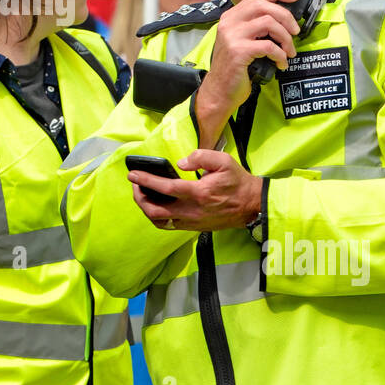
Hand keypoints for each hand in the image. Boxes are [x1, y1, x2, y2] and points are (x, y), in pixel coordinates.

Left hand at [128, 149, 262, 232]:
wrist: (251, 205)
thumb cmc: (237, 182)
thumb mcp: (223, 161)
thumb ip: (200, 157)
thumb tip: (181, 163)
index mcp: (199, 193)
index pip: (166, 188)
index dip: (147, 181)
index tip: (133, 174)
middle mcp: (193, 211)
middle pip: (156, 210)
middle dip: (140, 197)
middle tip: (134, 184)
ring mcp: (192, 222)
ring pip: (160, 221)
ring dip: (146, 209)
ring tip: (141, 194)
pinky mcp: (194, 227)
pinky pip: (169, 225)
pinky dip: (157, 216)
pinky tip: (155, 204)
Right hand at [195, 0, 299, 147]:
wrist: (219, 91)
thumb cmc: (235, 68)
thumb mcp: (242, 41)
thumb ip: (256, 27)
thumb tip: (284, 18)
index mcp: (231, 17)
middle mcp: (229, 23)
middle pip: (264, 6)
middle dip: (286, 17)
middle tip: (295, 31)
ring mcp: (232, 36)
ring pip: (268, 23)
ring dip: (286, 38)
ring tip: (289, 51)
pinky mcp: (238, 51)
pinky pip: (268, 46)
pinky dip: (280, 55)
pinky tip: (281, 63)